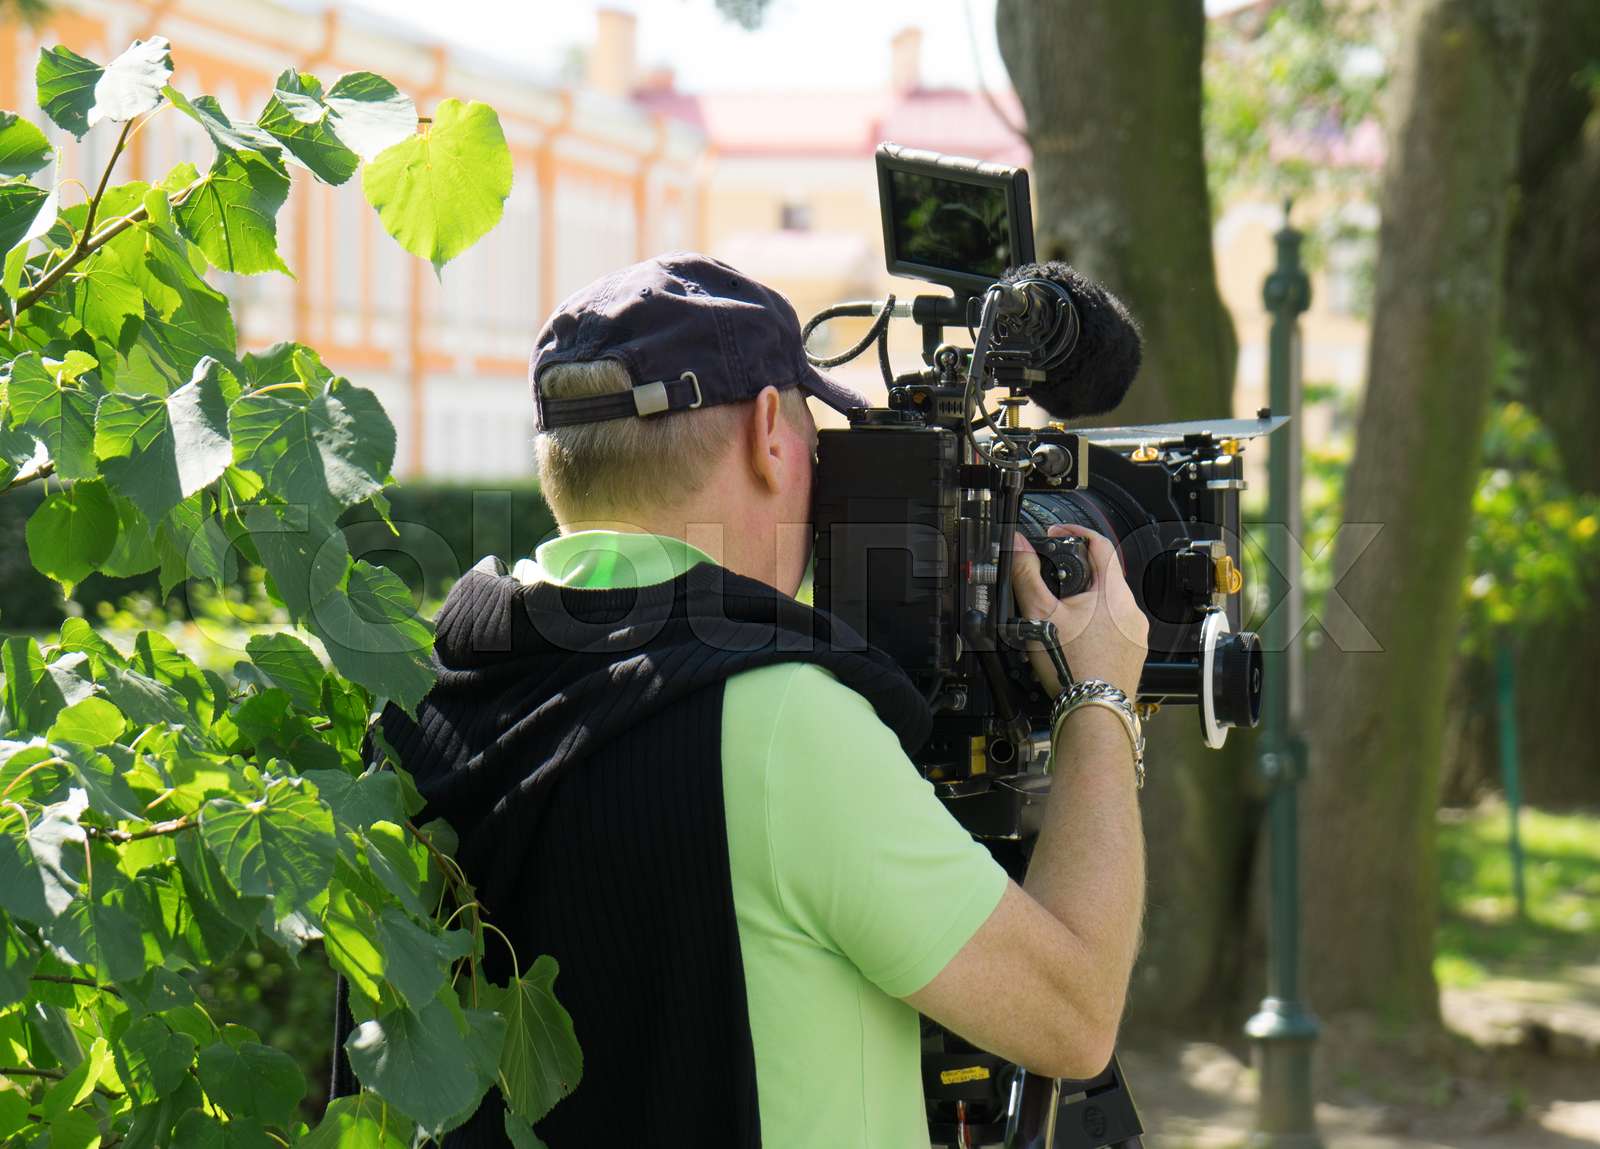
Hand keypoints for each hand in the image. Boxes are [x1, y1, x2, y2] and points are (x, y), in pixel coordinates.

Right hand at [1010, 525, 1147, 697]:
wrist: (1094, 711)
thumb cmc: (1072, 667)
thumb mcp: (1039, 616)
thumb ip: (1026, 575)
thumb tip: (1017, 545)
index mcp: (1112, 593)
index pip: (1100, 544)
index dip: (1077, 533)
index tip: (1059, 534)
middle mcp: (1130, 609)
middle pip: (1106, 576)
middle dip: (1080, 574)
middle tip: (1055, 582)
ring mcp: (1137, 632)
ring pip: (1111, 604)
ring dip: (1090, 603)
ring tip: (1064, 618)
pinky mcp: (1135, 652)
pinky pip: (1117, 628)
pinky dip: (1099, 627)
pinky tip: (1080, 641)